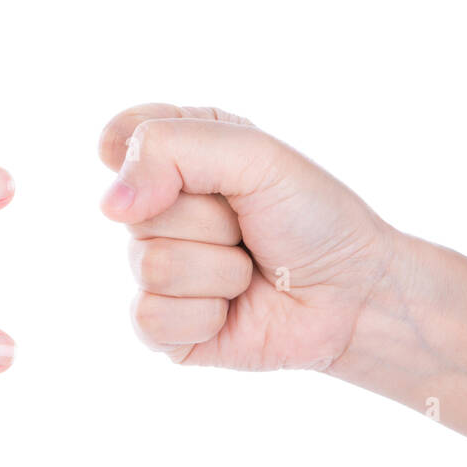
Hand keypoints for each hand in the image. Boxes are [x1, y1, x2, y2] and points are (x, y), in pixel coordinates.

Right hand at [98, 104, 396, 370]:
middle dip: (208, 223)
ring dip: (218, 272)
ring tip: (248, 271)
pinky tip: (231, 312)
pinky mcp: (161, 328)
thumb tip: (110, 205)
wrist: (356, 295)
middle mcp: (157, 211)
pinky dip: (205, 317)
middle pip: (136, 211)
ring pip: (150, 266)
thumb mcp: (255, 156)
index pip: (122, 138)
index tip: (212, 172)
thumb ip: (173, 150)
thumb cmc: (314, 218)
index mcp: (176, 156)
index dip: (152, 157)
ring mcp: (154, 271)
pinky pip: (150, 318)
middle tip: (248, 229)